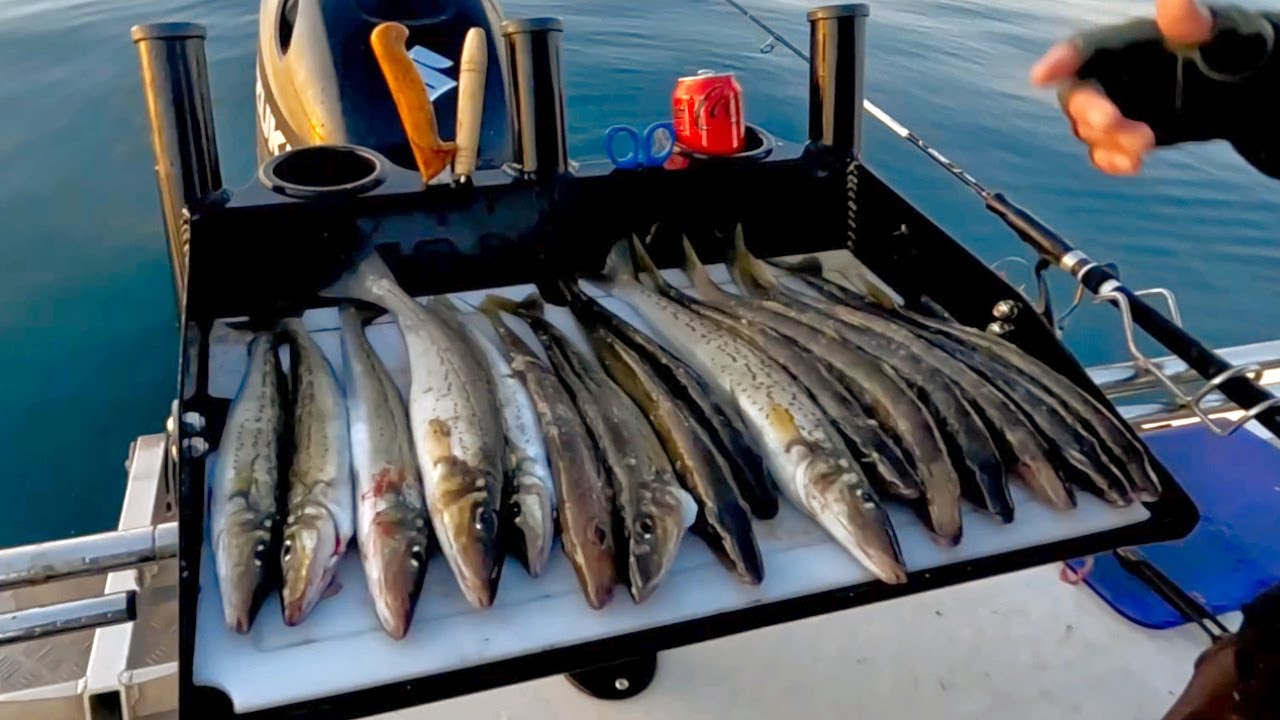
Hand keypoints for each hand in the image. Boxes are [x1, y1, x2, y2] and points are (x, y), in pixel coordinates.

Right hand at [1031, 0, 1212, 174]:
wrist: (1242, 88)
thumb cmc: (1227, 47)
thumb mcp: (1214, 32)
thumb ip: (1188, 20)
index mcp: (1121, 46)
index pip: (1082, 51)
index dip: (1059, 61)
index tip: (1041, 76)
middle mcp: (1108, 77)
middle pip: (1078, 95)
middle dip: (1089, 111)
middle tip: (1112, 121)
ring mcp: (1113, 109)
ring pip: (1089, 130)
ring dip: (1109, 140)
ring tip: (1145, 143)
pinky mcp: (1121, 138)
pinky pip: (1103, 154)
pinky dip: (1113, 161)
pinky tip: (1133, 164)